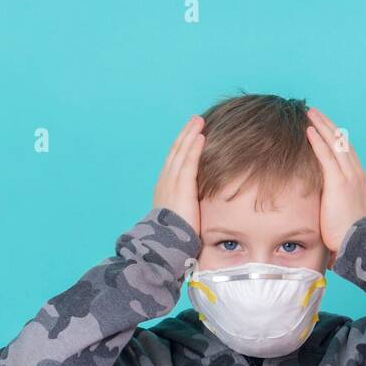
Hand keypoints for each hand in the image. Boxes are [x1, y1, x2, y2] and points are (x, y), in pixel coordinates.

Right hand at [152, 115, 204, 237]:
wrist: (165, 245)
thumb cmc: (175, 237)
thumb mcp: (180, 217)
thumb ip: (187, 206)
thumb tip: (198, 207)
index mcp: (164, 189)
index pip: (173, 162)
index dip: (182, 147)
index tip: (191, 136)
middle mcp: (165, 182)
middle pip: (175, 152)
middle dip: (185, 135)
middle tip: (195, 120)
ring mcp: (171, 182)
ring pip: (180, 152)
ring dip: (190, 135)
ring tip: (199, 121)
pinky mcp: (180, 186)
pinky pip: (188, 161)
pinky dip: (194, 147)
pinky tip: (201, 136)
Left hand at [305, 106, 365, 258]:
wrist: (358, 244)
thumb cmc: (349, 235)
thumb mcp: (343, 214)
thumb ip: (335, 204)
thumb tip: (325, 209)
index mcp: (358, 180)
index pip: (346, 152)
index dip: (335, 137)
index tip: (324, 127)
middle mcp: (356, 174)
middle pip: (342, 142)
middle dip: (328, 125)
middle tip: (315, 112)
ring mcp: (349, 177)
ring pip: (335, 143)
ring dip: (322, 126)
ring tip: (310, 113)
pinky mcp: (339, 183)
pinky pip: (327, 156)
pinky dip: (318, 142)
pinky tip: (309, 131)